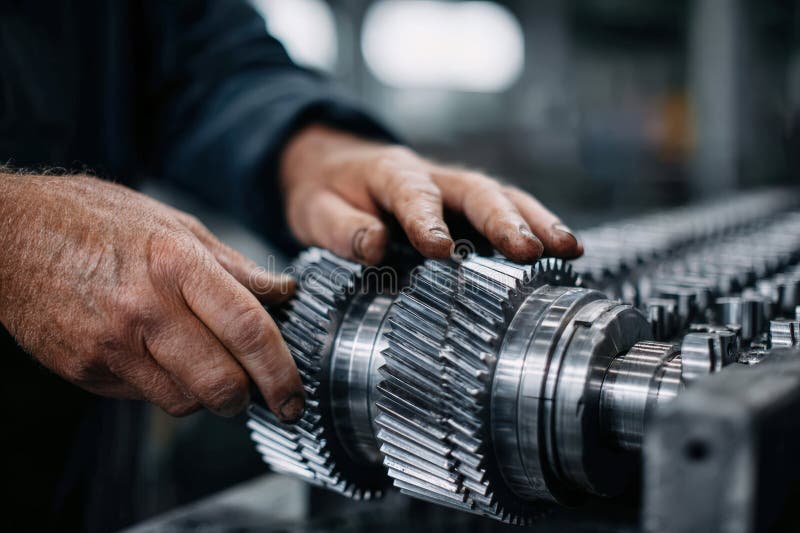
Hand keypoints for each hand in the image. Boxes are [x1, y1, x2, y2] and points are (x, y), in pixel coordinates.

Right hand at [0, 172, 303, 420]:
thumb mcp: (174, 224)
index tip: (294, 395)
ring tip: (204, 365)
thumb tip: (282, 292)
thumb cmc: (94, 220)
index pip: (248, 329)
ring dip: (207, 395)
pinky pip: (144, 397)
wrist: (7, 236)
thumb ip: (233, 265)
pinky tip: (159, 357)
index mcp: (176, 264)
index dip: (281, 371)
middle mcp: (145, 309)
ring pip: (184, 401)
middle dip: (249, 398)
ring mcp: (111, 345)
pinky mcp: (86, 370)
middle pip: (221, 383)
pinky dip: (165, 387)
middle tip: (258, 393)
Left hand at [280, 125, 582, 263]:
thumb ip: (343, 228)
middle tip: (529, 250)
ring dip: (535, 221)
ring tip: (568, 248)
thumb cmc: (326, 192)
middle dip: (504, 219)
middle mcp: (432, 176)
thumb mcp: (315, 210)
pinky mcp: (466, 208)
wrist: (335, 168)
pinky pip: (505, 212)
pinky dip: (534, 227)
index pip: (412, 192)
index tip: (440, 250)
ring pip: (502, 197)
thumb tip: (374, 247)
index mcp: (389, 173)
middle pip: (475, 190)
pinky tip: (561, 251)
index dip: (427, 219)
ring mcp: (454, 191)